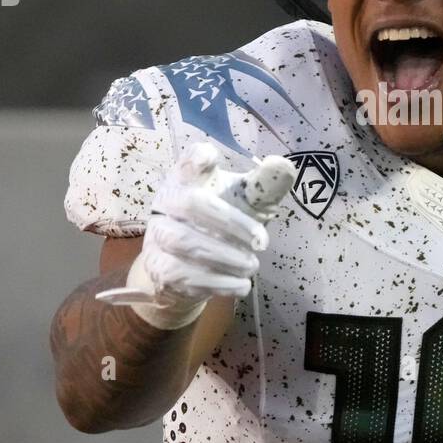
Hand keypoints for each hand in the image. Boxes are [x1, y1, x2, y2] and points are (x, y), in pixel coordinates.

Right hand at [95, 142, 297, 327]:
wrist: (188, 273)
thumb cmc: (220, 226)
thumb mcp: (244, 204)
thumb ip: (263, 186)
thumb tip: (284, 166)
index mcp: (188, 179)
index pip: (188, 161)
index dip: (195, 157)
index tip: (208, 158)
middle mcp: (167, 202)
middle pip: (191, 203)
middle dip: (231, 222)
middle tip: (262, 242)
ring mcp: (158, 235)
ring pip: (185, 241)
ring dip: (226, 256)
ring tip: (252, 266)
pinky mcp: (159, 268)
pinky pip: (183, 275)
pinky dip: (218, 282)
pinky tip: (241, 285)